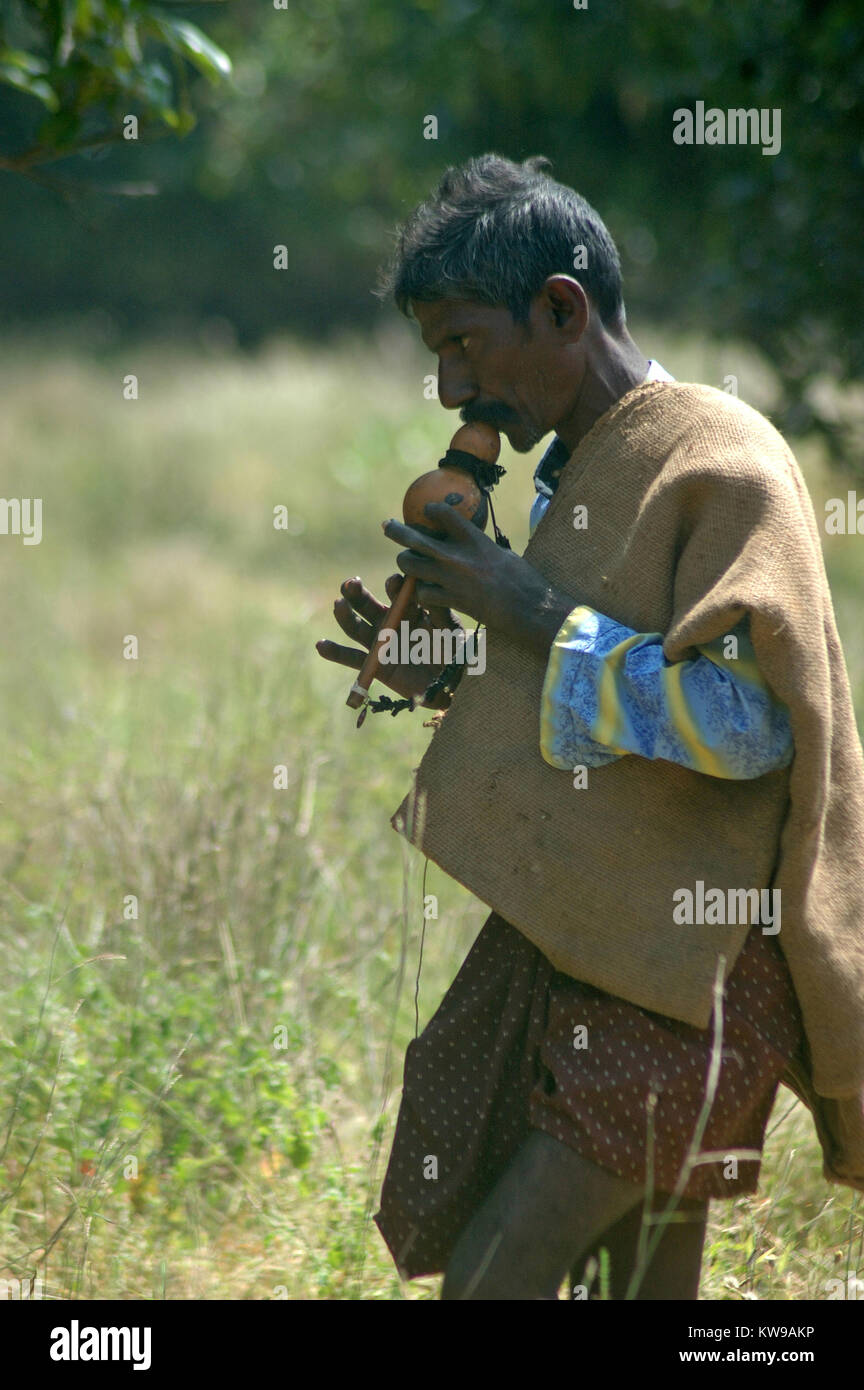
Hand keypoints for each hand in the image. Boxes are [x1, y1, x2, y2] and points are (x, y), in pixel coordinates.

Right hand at [315, 574, 465, 709]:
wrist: (455, 685)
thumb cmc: (456, 653)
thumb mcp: (450, 629)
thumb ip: (438, 610)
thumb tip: (426, 586)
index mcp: (411, 608)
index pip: (397, 592)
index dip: (394, 585)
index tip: (396, 582)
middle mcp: (392, 621)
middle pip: (369, 604)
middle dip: (358, 594)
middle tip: (351, 583)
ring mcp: (381, 643)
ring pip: (357, 627)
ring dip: (345, 615)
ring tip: (338, 605)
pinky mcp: (376, 665)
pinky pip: (352, 658)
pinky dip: (336, 652)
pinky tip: (321, 645)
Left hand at [383, 502, 578, 657]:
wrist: (530, 608)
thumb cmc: (523, 579)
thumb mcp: (501, 552)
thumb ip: (477, 545)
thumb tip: (465, 539)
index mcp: (473, 538)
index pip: (440, 512)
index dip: (430, 511)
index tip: (427, 513)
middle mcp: (457, 556)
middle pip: (414, 538)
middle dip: (397, 531)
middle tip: (387, 526)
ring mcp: (451, 579)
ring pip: (409, 565)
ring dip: (407, 564)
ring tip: (410, 564)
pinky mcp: (450, 600)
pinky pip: (422, 593)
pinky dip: (422, 593)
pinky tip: (427, 592)